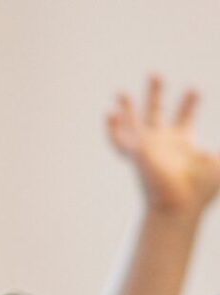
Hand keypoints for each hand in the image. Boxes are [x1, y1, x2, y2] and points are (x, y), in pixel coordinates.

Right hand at [107, 76, 219, 216]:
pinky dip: (113, 129)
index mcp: (183, 143)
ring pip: (133, 125)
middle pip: (157, 113)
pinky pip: (120, 142)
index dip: (188, 103)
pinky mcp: (137, 154)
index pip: (184, 117)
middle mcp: (163, 143)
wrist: (180, 204)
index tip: (193, 90)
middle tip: (155, 74)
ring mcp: (148, 148)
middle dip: (156, 94)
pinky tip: (109, 114)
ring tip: (119, 93)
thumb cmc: (201, 190)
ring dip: (127, 109)